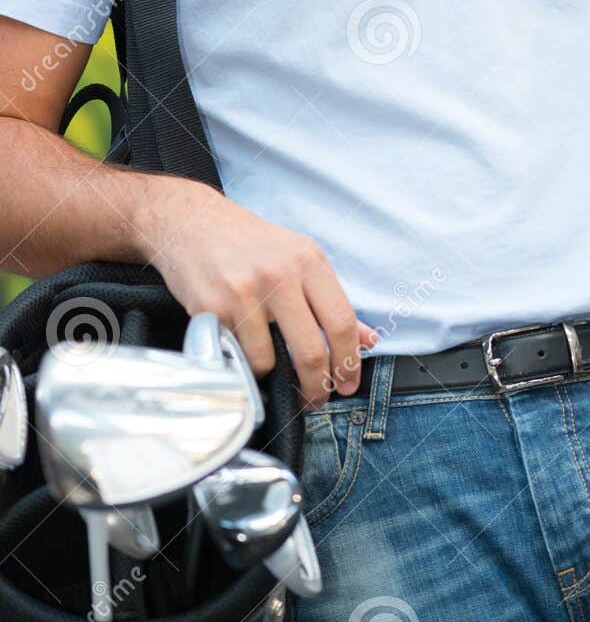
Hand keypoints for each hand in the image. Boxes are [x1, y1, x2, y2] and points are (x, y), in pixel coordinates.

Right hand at [139, 177, 376, 408]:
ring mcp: (245, 293)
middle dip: (317, 386)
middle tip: (317, 398)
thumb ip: (333, 301)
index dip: (348, 361)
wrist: (191, 223)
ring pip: (269, 361)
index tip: (348, 383)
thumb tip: (367, 339)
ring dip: (272, 375)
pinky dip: (242, 361)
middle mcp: (280, 275)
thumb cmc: (249, 243)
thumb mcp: (299, 258)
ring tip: (269, 362)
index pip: (340, 321)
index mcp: (308, 261)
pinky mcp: (212, 309)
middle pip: (310, 350)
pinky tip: (240, 346)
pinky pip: (236, 355)